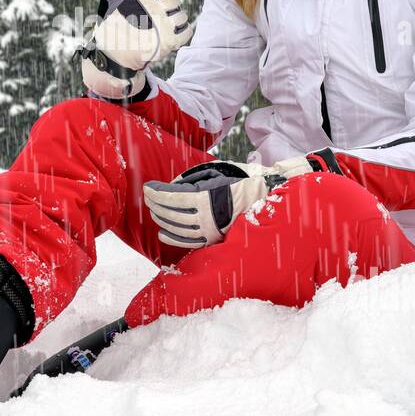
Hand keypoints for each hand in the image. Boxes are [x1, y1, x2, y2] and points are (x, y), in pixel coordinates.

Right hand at [79, 0, 193, 98]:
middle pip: (175, 2)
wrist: (112, 53)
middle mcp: (153, 6)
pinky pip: (186, 31)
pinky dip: (183, 32)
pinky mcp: (168, 41)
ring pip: (182, 16)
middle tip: (163, 15)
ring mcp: (161, 24)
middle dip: (171, 8)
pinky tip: (174, 34)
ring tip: (166, 26)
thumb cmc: (114, 22)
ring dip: (177, 20)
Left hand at [143, 156, 316, 247]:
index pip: (173, 197)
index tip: (147, 188)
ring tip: (153, 210)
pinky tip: (163, 232)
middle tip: (148, 196)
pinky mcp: (214, 240)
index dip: (157, 193)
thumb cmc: (242, 183)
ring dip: (161, 219)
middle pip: (171, 213)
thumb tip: (172, 186)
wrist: (268, 201)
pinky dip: (173, 237)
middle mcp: (206, 217)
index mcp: (207, 198)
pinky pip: (188, 242)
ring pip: (177, 228)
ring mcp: (210, 231)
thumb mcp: (217, 174)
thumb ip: (194, 179)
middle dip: (156, 204)